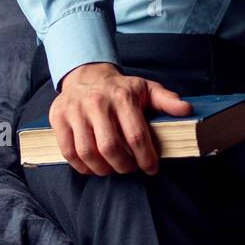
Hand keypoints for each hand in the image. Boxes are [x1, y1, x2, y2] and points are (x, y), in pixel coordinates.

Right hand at [50, 62, 191, 176]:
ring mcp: (75, 110)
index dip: (146, 158)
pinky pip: (68, 152)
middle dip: (124, 166)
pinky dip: (81, 166)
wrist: (86, 75)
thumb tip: (186, 110)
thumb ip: (167, 100)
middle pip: (110, 148)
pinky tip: (93, 167)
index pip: (136, 135)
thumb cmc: (120, 88)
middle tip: (130, 169)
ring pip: (87, 153)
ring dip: (102, 169)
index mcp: (122, 97)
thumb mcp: (147, 89)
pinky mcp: (58, 118)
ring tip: (112, 169)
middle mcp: (97, 103)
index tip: (151, 169)